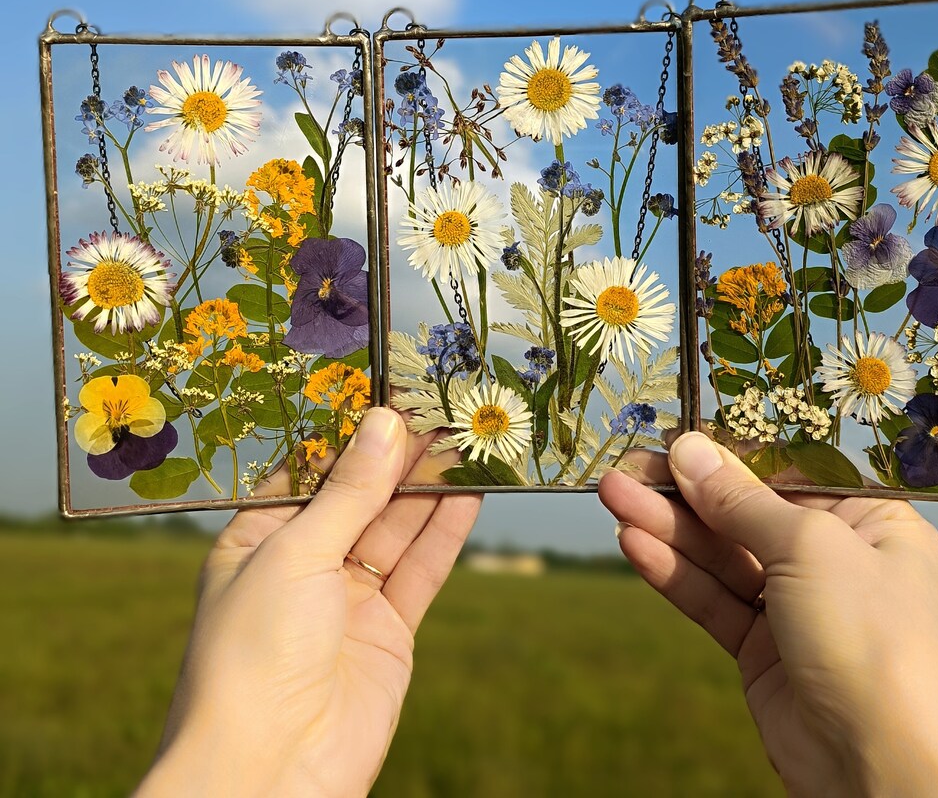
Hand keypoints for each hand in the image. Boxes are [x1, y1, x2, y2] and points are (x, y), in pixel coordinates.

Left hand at [138, 407, 480, 797]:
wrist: (270, 772)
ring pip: (395, 529)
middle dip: (398, 457)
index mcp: (258, 540)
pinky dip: (444, 532)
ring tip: (464, 440)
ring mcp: (348, 599)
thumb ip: (349, 491)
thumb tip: (386, 424)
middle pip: (359, 497)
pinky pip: (420, 570)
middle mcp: (303, 565)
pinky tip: (469, 494)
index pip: (309, 473)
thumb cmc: (253, 654)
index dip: (350, 437)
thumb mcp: (296, 554)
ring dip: (428, 488)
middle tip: (441, 410)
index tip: (390, 394)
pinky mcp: (388, 631)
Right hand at [599, 433, 937, 797]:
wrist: (888, 775)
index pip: (788, 472)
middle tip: (623, 467)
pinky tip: (633, 543)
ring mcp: (796, 607)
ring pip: (720, 554)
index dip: (728, 454)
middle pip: (745, 511)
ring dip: (666, 525)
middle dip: (683, 490)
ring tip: (611, 495)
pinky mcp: (763, 651)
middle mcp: (834, 559)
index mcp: (870, 521)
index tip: (671, 436)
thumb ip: (740, 499)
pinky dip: (674, 572)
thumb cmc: (872, 639)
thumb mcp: (807, 547)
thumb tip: (687, 449)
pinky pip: (713, 598)